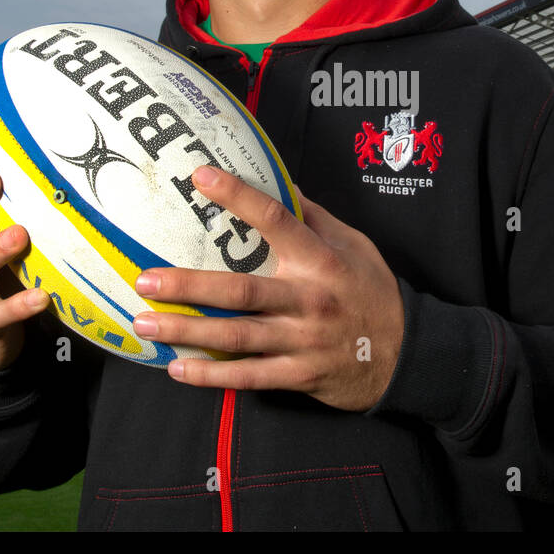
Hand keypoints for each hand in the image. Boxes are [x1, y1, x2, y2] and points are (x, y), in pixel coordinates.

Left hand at [131, 165, 403, 411]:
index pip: (276, 219)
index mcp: (321, 260)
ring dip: (188, 331)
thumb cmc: (373, 291)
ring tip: (146, 323)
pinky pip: (250, 376)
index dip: (238, 197)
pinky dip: (213, 375)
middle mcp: (310, 299)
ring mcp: (303, 340)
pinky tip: (178, 368)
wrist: (407, 354)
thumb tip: (280, 181)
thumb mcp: (355, 245)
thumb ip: (315, 217)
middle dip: (189, 286)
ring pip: (237, 336)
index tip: (201, 177)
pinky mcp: (300, 374)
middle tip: (146, 279)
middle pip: (241, 291)